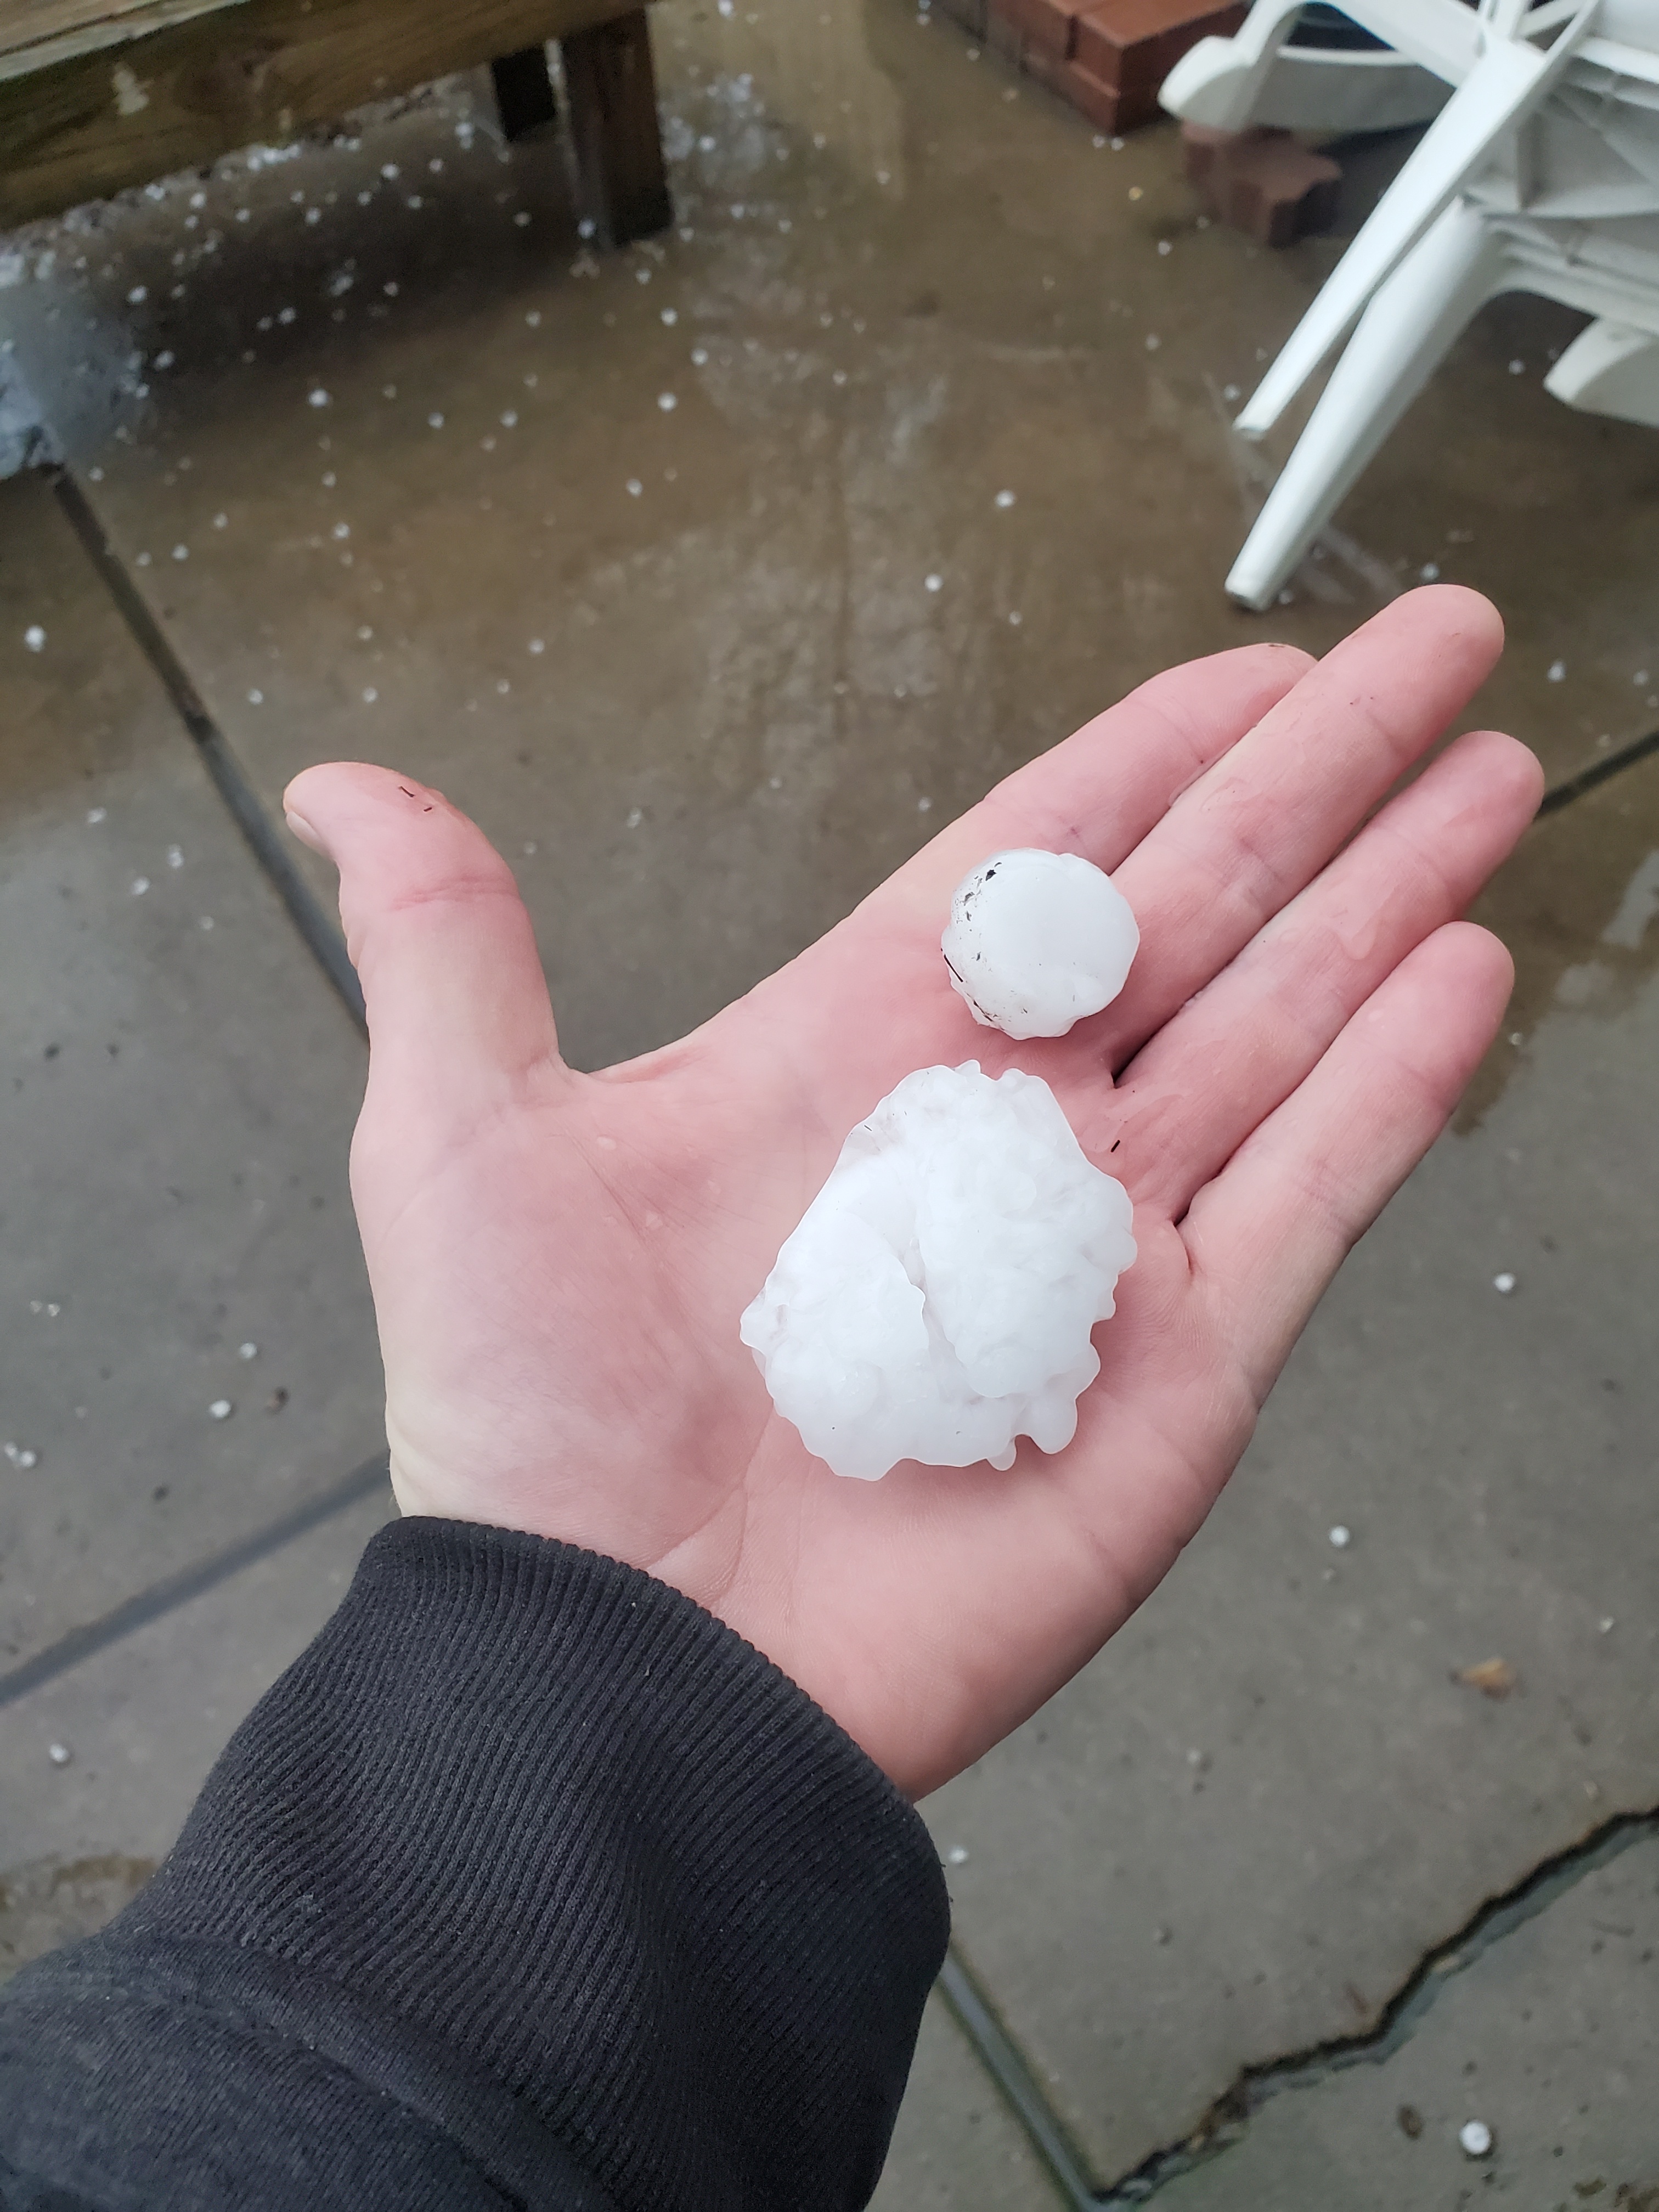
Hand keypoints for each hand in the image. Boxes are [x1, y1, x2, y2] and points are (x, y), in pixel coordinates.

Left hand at [284, 587, 1538, 1799]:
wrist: (627, 1669)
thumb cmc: (533, 1425)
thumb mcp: (460, 1140)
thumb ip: (449, 943)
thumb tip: (341, 789)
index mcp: (858, 1046)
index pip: (1043, 854)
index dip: (1155, 751)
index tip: (1255, 666)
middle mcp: (998, 1129)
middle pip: (1199, 906)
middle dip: (1324, 778)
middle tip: (1438, 657)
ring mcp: (1103, 1247)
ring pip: (1283, 1024)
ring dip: (1390, 896)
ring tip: (1489, 778)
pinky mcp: (1174, 1372)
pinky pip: (1308, 1198)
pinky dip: (1394, 1087)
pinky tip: (1465, 971)